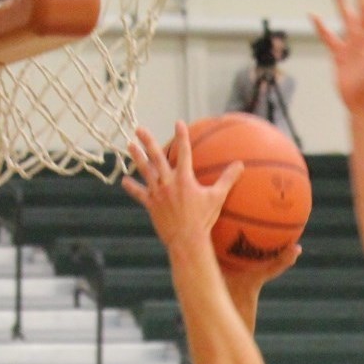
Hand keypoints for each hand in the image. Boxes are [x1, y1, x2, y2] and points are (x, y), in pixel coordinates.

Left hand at [122, 123, 243, 262]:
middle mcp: (168, 183)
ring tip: (130, 145)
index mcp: (184, 179)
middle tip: (139, 129)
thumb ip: (227, 179)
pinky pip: (139, 194)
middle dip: (148, 142)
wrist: (186, 239)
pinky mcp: (151, 204)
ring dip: (137, 157)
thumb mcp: (218, 198)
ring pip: (145, 171)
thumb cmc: (203, 219)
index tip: (178, 123)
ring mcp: (158, 193)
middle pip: (156, 158)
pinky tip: (124, 180)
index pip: (184, 152)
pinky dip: (132, 187)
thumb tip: (240, 165)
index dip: (181, 137)